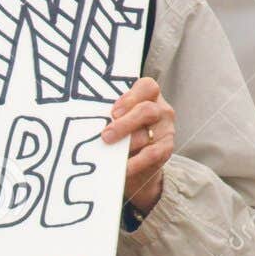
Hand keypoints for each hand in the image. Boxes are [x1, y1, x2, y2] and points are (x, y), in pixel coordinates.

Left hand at [101, 75, 174, 210]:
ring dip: (127, 145)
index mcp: (148, 95)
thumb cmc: (121, 131)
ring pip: (147, 135)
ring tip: (110, 153)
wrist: (133, 159)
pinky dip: (136, 162)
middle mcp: (160, 109)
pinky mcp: (166, 149)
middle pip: (146, 111)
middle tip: (106, 136)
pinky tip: (123, 168)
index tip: (113, 112)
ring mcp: (165, 129)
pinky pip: (151, 155)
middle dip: (124, 124)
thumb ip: (109, 115)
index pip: (147, 87)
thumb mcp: (116, 118)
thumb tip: (88, 120)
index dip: (130, 98)